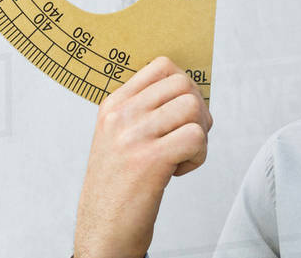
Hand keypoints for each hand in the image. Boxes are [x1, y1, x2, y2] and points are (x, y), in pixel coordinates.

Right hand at [73, 55, 214, 257]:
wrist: (102, 233)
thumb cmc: (116, 188)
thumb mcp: (117, 139)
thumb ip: (142, 112)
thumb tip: (187, 91)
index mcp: (113, 105)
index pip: (162, 66)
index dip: (184, 88)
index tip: (180, 114)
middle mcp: (121, 116)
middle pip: (183, 83)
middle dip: (197, 110)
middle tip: (187, 136)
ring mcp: (134, 136)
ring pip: (192, 107)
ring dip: (199, 133)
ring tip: (181, 154)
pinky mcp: (150, 160)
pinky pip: (196, 137)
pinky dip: (199, 155)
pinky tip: (179, 170)